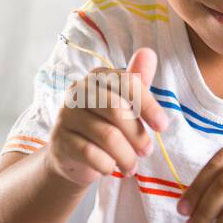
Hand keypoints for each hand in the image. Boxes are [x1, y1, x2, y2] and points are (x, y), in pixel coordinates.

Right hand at [46, 48, 169, 187]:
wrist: (72, 157)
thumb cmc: (103, 125)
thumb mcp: (122, 104)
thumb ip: (136, 82)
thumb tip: (148, 53)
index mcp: (98, 77)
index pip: (127, 84)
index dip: (148, 105)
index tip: (162, 127)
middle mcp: (78, 91)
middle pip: (116, 110)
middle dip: (137, 135)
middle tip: (147, 151)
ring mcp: (66, 115)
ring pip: (106, 136)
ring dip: (126, 156)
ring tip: (132, 167)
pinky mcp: (59, 140)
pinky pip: (90, 154)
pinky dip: (107, 165)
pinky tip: (111, 169)